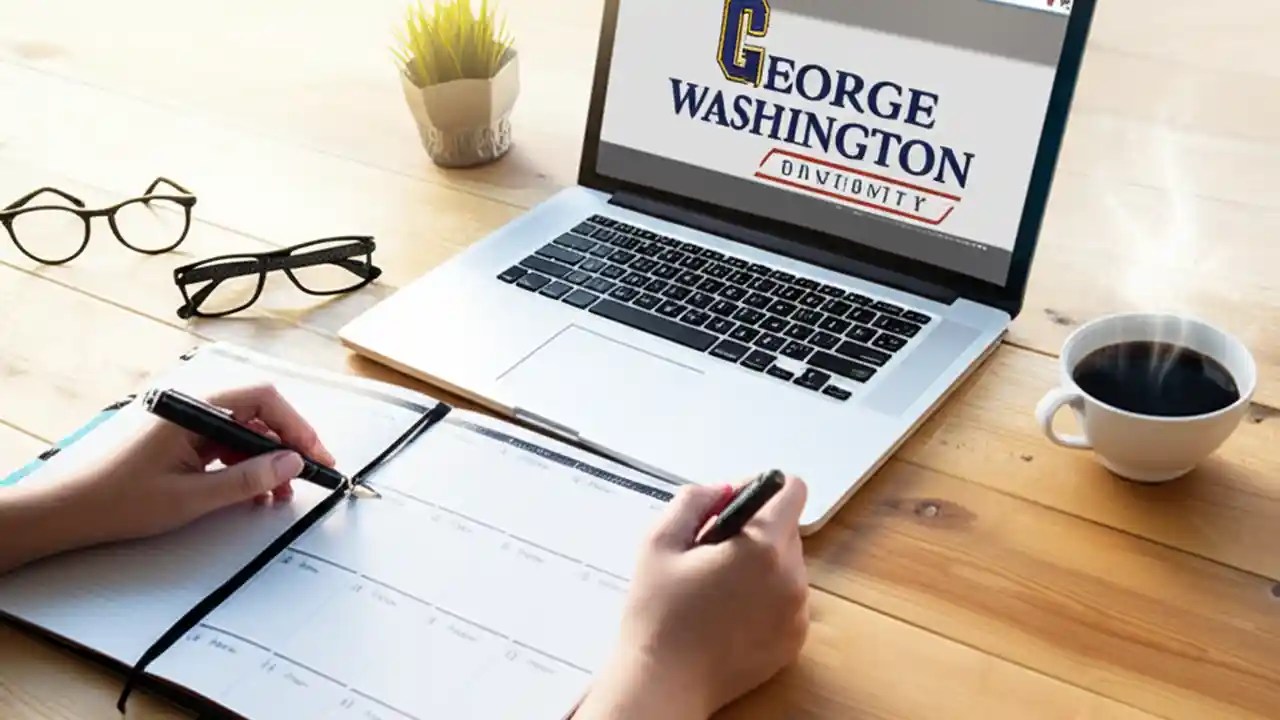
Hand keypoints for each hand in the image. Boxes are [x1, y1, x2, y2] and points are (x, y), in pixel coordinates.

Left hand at [0, 385, 334, 572]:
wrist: (68, 512)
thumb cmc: (118, 501)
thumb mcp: (192, 497)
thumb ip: (247, 479)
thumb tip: (292, 464)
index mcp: (193, 409)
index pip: (262, 399)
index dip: (297, 427)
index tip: (316, 458)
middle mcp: (191, 408)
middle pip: (257, 413)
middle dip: (287, 446)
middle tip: (309, 476)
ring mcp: (186, 424)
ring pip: (243, 432)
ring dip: (267, 461)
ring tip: (279, 495)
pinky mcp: (180, 441)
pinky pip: (225, 446)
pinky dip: (245, 467)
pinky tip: (254, 493)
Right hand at [577, 475, 809, 719]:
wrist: (664, 682)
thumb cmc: (657, 613)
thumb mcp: (660, 540)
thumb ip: (694, 499)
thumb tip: (724, 489)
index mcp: (762, 547)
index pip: (792, 489)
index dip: (761, 487)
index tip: (734, 503)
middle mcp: (791, 577)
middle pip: (787, 528)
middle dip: (754, 530)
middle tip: (711, 551)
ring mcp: (797, 612)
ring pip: (788, 564)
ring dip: (760, 564)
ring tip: (717, 586)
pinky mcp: (794, 640)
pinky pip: (788, 600)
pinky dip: (765, 597)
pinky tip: (728, 612)